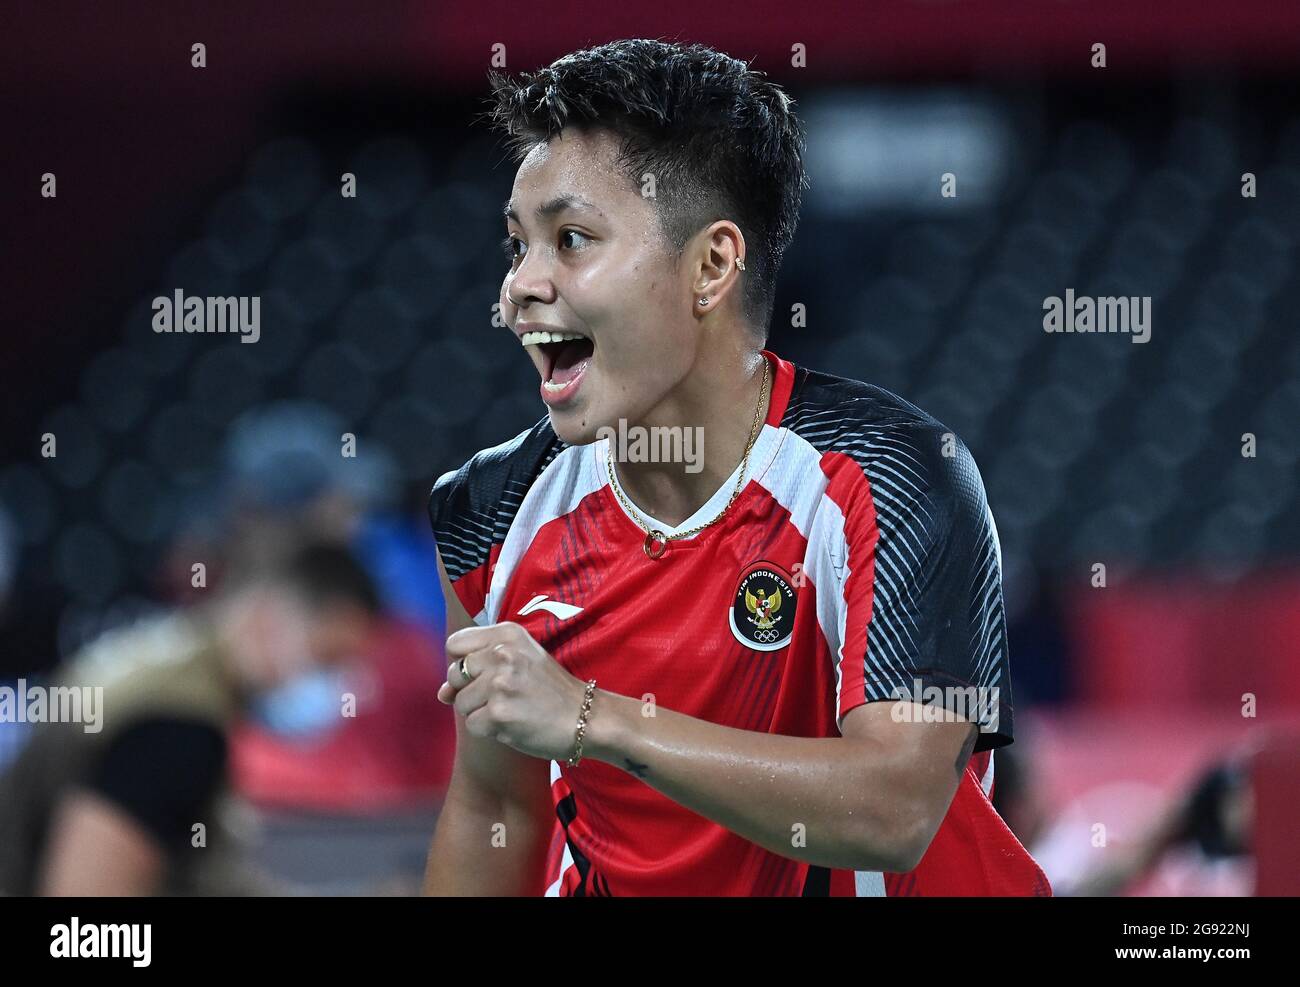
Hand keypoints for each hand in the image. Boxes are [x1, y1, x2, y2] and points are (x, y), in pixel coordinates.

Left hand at [438, 622, 589, 760]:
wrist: (585, 717)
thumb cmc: (550, 690)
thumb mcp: (520, 661)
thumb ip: (478, 669)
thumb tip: (441, 693)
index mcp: (507, 634)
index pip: (455, 644)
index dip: (463, 664)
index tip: (483, 675)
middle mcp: (502, 654)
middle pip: (454, 674)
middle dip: (469, 691)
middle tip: (502, 696)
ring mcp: (500, 683)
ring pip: (460, 702)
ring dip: (480, 712)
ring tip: (511, 710)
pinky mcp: (499, 713)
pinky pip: (472, 725)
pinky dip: (489, 730)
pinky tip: (512, 724)